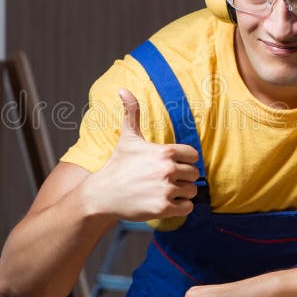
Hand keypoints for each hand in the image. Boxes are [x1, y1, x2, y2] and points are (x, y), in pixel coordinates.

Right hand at [84, 88, 200, 221]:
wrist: (102, 194)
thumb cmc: (118, 164)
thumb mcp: (127, 137)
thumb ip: (131, 112)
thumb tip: (122, 89)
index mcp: (165, 151)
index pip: (193, 156)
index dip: (184, 161)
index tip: (171, 165)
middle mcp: (168, 169)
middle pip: (194, 174)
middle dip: (183, 177)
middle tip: (165, 180)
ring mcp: (166, 189)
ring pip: (192, 191)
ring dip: (182, 193)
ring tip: (163, 191)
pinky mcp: (164, 207)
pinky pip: (187, 207)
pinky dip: (180, 207)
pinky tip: (165, 202)